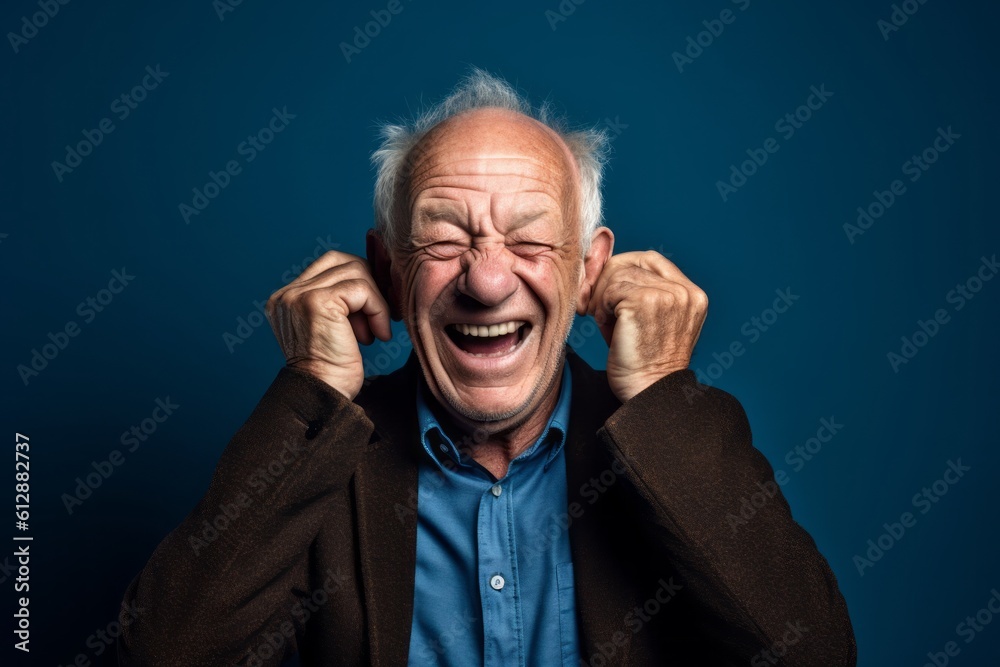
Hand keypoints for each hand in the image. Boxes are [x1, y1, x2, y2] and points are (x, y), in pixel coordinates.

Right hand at [266, 251, 391, 399]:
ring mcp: (299, 295)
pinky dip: (377, 310)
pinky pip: (362, 289)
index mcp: (286, 299)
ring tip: (374, 332)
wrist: (323, 396)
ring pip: (355, 271)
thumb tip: (377, 282)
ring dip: (375, 302)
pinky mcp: (317, 302)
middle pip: (341, 261)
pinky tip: (377, 336)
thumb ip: (340, 304)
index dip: (359, 281)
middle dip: (369, 285)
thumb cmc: (332, 371)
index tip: (374, 310)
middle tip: (381, 315)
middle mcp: (287, 294)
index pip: (329, 266)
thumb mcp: (333, 329)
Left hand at [587, 251, 707, 402]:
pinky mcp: (647, 301)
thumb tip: (601, 265)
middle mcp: (685, 292)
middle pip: (630, 262)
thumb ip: (640, 292)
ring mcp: (668, 295)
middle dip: (606, 283)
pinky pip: (610, 289)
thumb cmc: (642, 363)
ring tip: (607, 323)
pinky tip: (606, 327)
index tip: (605, 292)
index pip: (650, 259)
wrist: (647, 394)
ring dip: (603, 299)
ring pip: (617, 274)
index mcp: (692, 295)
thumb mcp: (650, 321)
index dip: (621, 269)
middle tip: (598, 309)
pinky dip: (601, 307)